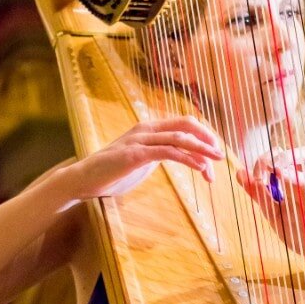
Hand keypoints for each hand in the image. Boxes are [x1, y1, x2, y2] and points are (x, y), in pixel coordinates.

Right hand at [72, 116, 222, 199]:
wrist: (84, 180)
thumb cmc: (112, 173)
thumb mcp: (142, 161)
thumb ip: (159, 154)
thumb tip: (180, 157)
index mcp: (149, 129)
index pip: (183, 123)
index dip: (203, 134)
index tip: (214, 151)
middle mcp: (146, 129)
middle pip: (185, 125)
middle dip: (206, 138)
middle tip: (220, 154)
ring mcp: (140, 140)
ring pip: (179, 138)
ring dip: (201, 149)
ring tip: (215, 162)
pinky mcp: (136, 155)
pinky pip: (167, 152)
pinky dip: (187, 159)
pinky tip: (200, 168)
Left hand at [236, 147, 304, 255]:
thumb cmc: (301, 227)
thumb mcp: (274, 212)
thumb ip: (259, 194)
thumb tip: (239, 172)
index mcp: (292, 181)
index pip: (279, 158)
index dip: (264, 161)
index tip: (253, 174)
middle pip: (300, 155)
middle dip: (281, 158)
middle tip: (267, 168)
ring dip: (296, 176)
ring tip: (281, 176)